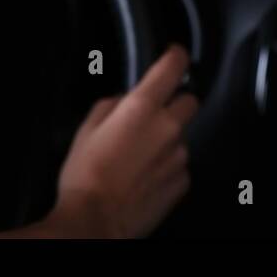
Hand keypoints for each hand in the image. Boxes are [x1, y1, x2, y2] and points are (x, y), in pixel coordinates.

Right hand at [45, 45, 197, 238]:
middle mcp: (167, 128)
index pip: (172, 68)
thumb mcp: (86, 128)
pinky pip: (180, 165)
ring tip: (139, 158)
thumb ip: (111, 105)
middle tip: (155, 115)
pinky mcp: (182, 182)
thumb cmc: (86, 174)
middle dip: (176, 103)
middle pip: (190, 101)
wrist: (96, 221)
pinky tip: (145, 177)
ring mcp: (178, 156)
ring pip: (182, 137)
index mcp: (142, 108)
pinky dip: (167, 167)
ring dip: (167, 140)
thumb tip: (123, 102)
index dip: (176, 56)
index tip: (176, 55)